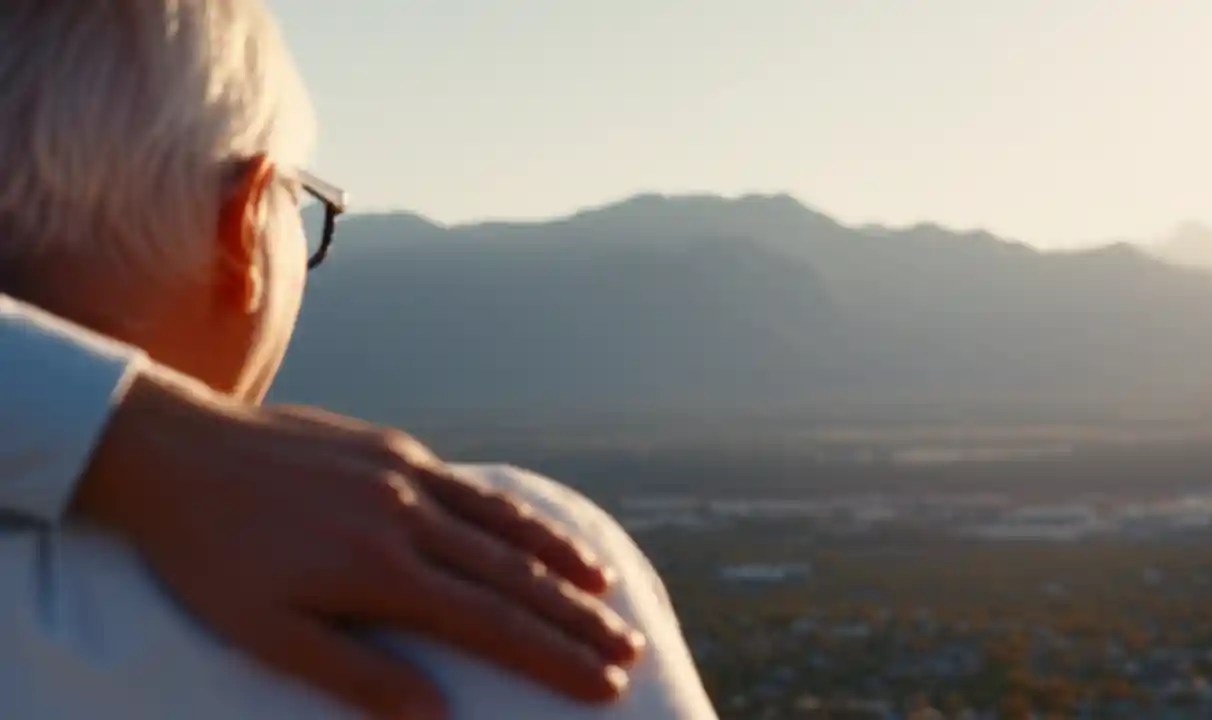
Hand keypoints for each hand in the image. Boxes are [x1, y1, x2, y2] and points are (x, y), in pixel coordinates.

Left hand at [72, 366, 644, 718]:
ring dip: (560, 559)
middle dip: (578, 617)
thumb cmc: (210, 555)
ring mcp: (406, 474)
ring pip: (504, 523)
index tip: (603, 682)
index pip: (492, 623)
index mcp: (382, 570)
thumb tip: (438, 714)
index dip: (555, 656)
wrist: (172, 451)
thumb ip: (358, 675)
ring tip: (605, 588)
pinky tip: (535, 528)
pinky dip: (516, 513)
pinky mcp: (392, 448)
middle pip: (515, 575)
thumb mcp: (267, 632)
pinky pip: (471, 487)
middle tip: (628, 648)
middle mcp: (409, 517)